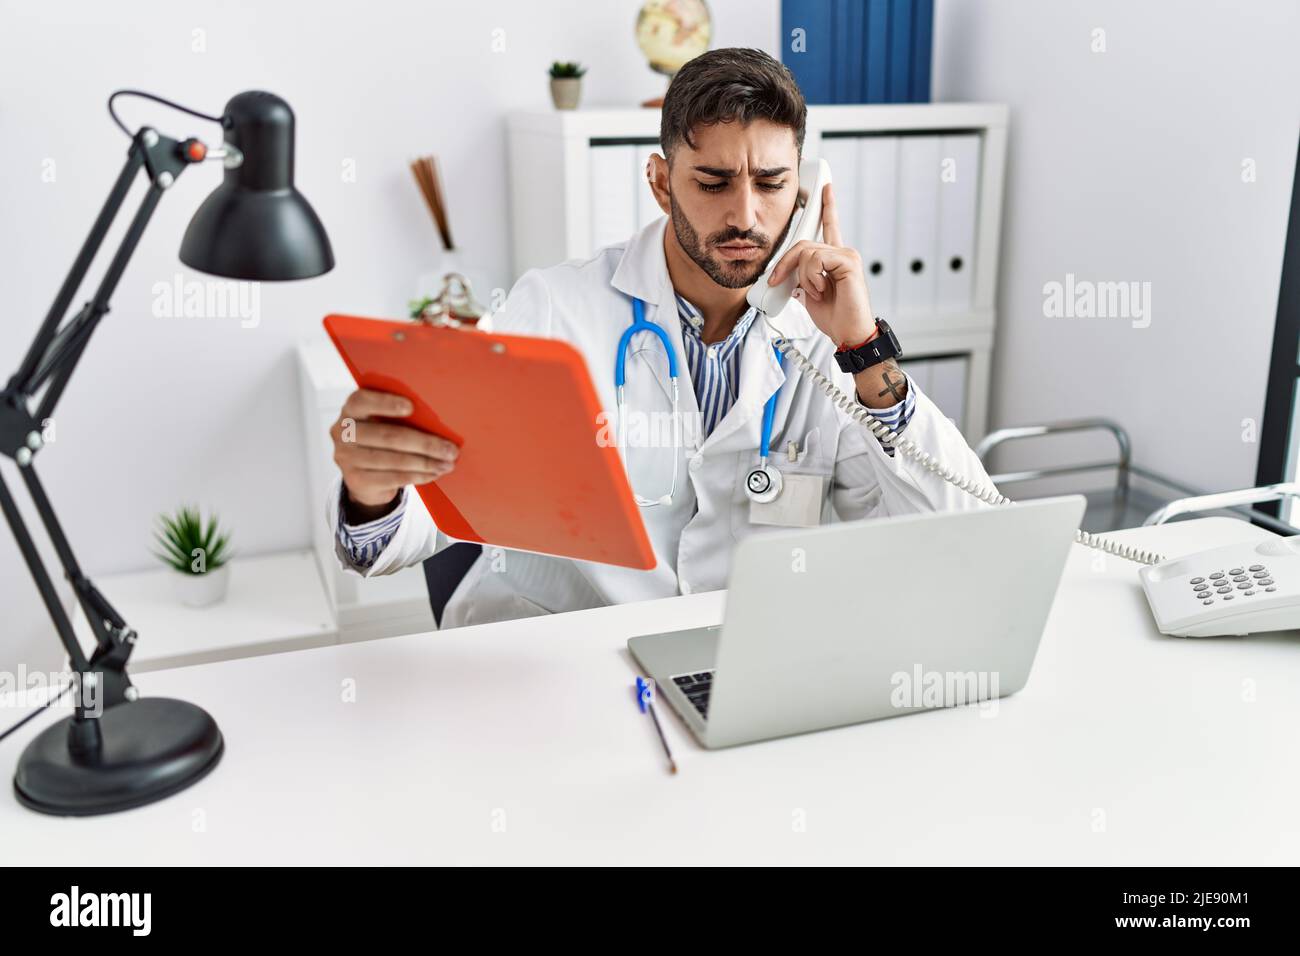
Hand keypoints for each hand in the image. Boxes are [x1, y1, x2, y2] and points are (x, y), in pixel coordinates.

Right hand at [330, 388, 458, 511]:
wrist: (364, 478)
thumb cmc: (381, 442)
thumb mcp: (382, 424)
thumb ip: (400, 417)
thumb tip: (439, 422)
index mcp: (351, 410)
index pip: (362, 401)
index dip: (385, 403)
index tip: (411, 407)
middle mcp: (343, 432)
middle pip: (388, 436)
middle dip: (425, 444)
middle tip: (450, 450)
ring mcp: (346, 457)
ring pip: (394, 460)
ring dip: (426, 463)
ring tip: (447, 464)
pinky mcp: (355, 480)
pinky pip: (393, 477)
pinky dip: (418, 476)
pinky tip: (433, 474)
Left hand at [765, 181, 876, 347]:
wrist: (848, 332)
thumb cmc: (835, 316)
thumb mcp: (807, 293)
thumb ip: (798, 277)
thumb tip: (779, 274)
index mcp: (834, 258)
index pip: (829, 226)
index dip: (827, 206)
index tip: (827, 188)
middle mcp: (842, 253)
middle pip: (803, 243)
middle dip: (784, 263)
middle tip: (776, 281)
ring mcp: (847, 255)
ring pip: (806, 252)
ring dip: (802, 277)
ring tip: (815, 292)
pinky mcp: (849, 262)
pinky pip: (815, 260)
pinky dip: (811, 278)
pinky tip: (821, 289)